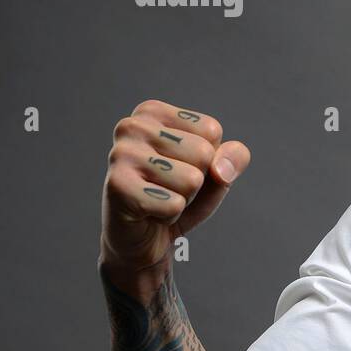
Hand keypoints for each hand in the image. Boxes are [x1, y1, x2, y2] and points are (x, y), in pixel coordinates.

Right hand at [100, 99, 251, 277]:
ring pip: (192, 180)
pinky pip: (174, 205)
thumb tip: (221, 168)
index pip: (211, 130)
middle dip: (196, 181)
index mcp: (151, 112)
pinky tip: (148, 213)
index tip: (179, 167)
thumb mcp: (217, 172)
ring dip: (182, 199)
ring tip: (158, 198)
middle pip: (203, 153)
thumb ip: (234, 157)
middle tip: (168, 188)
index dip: (207, 159)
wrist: (144, 238)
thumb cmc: (178, 195)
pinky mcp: (117, 187)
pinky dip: (169, 216)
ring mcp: (120, 155)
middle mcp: (131, 126)